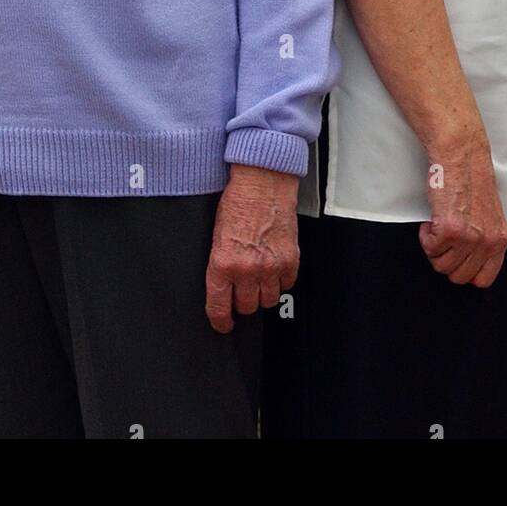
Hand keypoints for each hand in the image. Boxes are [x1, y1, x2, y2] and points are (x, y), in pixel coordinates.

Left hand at [204, 164, 299, 333]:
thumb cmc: (238, 201)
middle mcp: (247, 269)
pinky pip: (287, 284)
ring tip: (259, 277)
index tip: (223, 324)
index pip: (219, 308)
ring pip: (268, 300)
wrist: (263, 182)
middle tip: (242, 289)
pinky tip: (274, 266)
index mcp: (223, 263)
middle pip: (247, 307)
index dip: (220, 321)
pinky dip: (281, 279)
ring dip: (263, 292)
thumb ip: (220, 264)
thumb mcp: (216, 234)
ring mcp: (271, 266)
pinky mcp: (291, 259)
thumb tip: (222, 286)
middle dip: (242, 301)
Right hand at [419, 124, 506, 287]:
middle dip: (446, 260)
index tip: (456, 258)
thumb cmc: (470, 178)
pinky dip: (425, 236)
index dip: (465, 271)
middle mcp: (487, 242)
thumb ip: (484, 239)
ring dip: (435, 248)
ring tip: (438, 226)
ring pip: (442, 266)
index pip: (484, 279)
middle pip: (459, 277)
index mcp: (499, 239)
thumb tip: (470, 259)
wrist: (460, 155)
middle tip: (444, 240)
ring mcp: (468, 238)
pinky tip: (431, 220)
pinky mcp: (448, 230)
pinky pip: (429, 249)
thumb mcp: (488, 215)